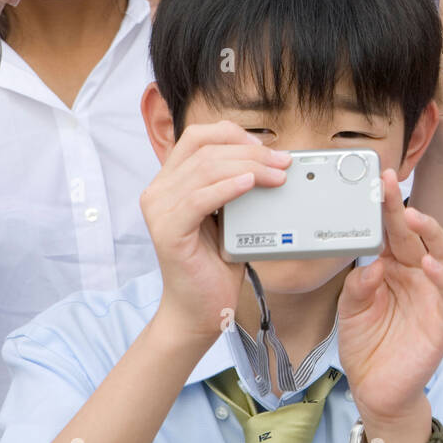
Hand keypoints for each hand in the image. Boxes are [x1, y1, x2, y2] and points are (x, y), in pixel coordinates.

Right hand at [143, 121, 291, 343]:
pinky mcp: (168, 232)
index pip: (197, 137)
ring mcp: (160, 210)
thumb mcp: (229, 214)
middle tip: (283, 163)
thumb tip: (273, 161)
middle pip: (206, 149)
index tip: (266, 147)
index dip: (233, 134)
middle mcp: (159, 191)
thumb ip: (236, 185)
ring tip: (277, 175)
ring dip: (249, 167)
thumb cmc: (215, 263)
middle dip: (251, 151)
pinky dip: (228, 187)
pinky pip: (199, 198)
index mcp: (171, 181)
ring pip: (206, 169)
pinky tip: (250, 184)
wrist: (200, 309)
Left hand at [337, 170, 442, 437]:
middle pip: (416, 235)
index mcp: (393, 267)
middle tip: (389, 188)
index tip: (377, 180)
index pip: (392, 231)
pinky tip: (428, 265)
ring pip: (441, 254)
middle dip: (404, 210)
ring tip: (411, 217)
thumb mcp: (349, 312)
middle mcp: (416, 274)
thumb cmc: (366, 345)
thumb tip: (373, 265)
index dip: (386, 206)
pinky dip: (441, 276)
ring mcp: (433, 294)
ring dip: (429, 233)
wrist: (376, 388)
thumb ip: (358, 286)